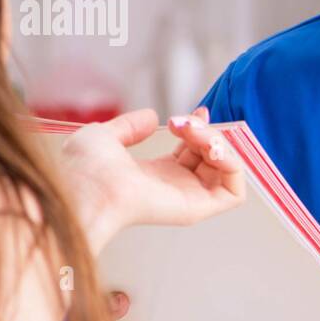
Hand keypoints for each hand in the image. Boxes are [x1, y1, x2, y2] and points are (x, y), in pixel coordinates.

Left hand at [60, 106, 244, 248]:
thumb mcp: (105, 135)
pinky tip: (210, 147)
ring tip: (195, 131)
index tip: (198, 112)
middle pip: (213, 157)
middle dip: (208, 131)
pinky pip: (235, 192)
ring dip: (219, 143)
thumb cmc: (84, 169)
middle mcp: (176, 187)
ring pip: (227, 170)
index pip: (195, 152)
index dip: (202, 129)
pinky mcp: (198, 208)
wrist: (85, 187)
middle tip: (186, 121)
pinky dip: (231, 163)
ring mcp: (189, 199)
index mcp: (157, 174)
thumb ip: (129, 126)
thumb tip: (151, 116)